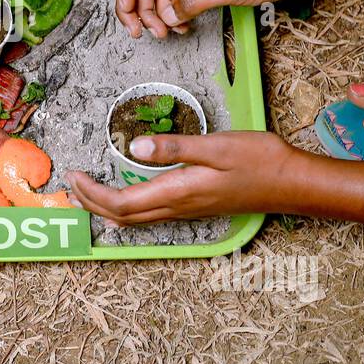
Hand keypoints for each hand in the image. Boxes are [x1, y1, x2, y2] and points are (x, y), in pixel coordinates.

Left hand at [66, 131, 300, 222]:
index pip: (122, 203)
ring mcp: (187, 209)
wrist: (293, 182)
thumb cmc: (260, 160)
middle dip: (90, 203)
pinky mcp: (195, 205)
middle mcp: (178, 207)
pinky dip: (127, 205)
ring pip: (136, 217)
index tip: (74, 175)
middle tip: (71, 184)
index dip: (92, 194)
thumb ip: (174, 148)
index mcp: (178, 192)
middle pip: (122, 216)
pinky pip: (151, 213)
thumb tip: (133, 149)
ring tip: (87, 189)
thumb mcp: (216, 146)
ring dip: (106, 206)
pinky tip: (125, 191)